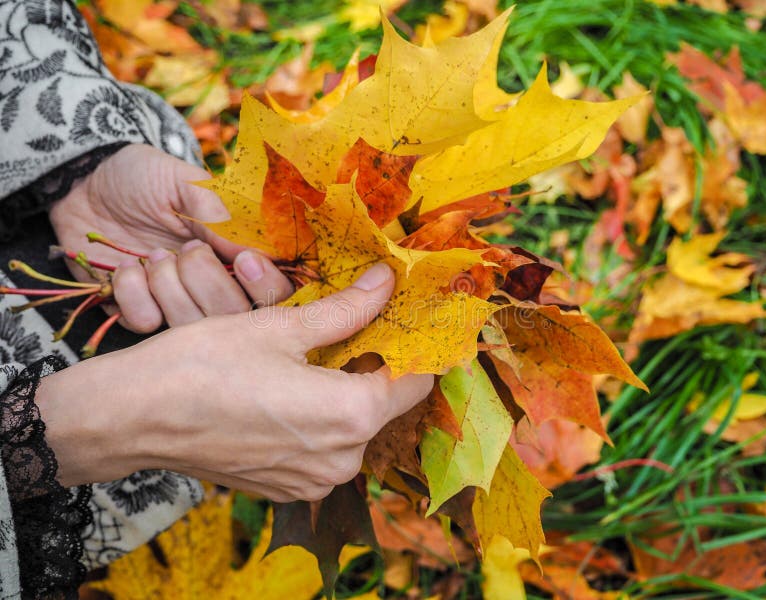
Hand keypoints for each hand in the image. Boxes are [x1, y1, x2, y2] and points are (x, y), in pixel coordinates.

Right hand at [37, 264, 433, 501]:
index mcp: (350, 415)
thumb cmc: (204, 365)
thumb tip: (387, 280)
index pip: (416, 380)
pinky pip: (326, 448)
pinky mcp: (288, 487)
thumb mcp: (280, 326)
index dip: (412, 345)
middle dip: (376, 365)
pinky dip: (321, 419)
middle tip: (354, 326)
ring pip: (356, 426)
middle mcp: (342, 459)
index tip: (401, 318)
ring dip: (347, 391)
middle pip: (386, 404)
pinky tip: (291, 388)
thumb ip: (346, 309)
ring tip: (316, 355)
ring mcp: (314, 480)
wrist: (135, 417)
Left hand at [48, 144, 291, 330]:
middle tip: (186, 249)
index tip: (243, 260)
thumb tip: (254, 250)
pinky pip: (147, 323)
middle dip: (208, 282)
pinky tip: (126, 270)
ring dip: (168, 286)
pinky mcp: (142, 313)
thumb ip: (220, 213)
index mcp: (241, 254)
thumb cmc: (145, 178)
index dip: (265, 284)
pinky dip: (132, 294)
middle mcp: (218, 286)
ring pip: (192, 325)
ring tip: (152, 255)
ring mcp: (180, 304)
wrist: (86, 186)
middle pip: (236, 316)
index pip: (277, 289)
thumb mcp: (186, 181)